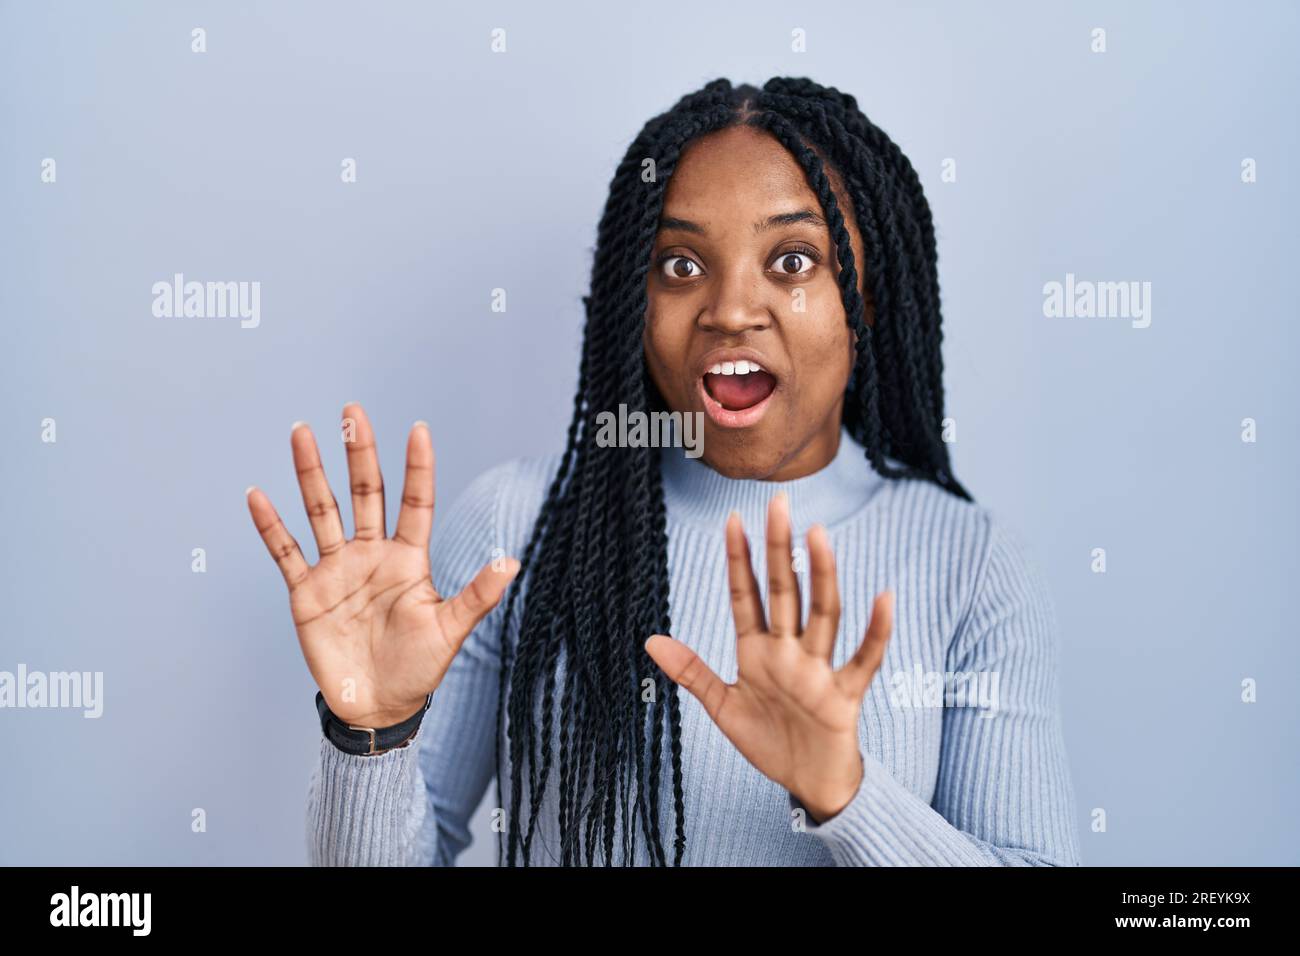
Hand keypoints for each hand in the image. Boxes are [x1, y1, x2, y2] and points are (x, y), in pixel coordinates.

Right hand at [246, 402, 519, 727]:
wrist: (377, 706)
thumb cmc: (418, 668)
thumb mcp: (450, 631)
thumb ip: (478, 595)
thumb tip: (513, 562)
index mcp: (408, 559)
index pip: (414, 502)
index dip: (417, 468)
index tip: (419, 429)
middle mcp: (371, 555)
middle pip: (364, 493)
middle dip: (358, 453)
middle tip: (352, 411)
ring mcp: (337, 570)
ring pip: (322, 511)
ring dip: (311, 473)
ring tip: (301, 432)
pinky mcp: (307, 592)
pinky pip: (286, 553)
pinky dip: (271, 526)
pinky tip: (257, 495)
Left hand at [644, 492, 893, 822]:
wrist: (809, 784)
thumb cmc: (769, 741)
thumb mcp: (723, 707)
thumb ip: (691, 672)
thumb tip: (649, 639)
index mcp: (757, 651)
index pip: (746, 596)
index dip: (739, 560)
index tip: (732, 519)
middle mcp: (789, 652)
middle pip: (785, 592)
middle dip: (779, 549)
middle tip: (777, 503)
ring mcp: (818, 670)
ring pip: (822, 615)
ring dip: (821, 576)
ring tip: (818, 535)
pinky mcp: (844, 696)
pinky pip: (863, 660)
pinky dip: (876, 632)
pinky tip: (884, 598)